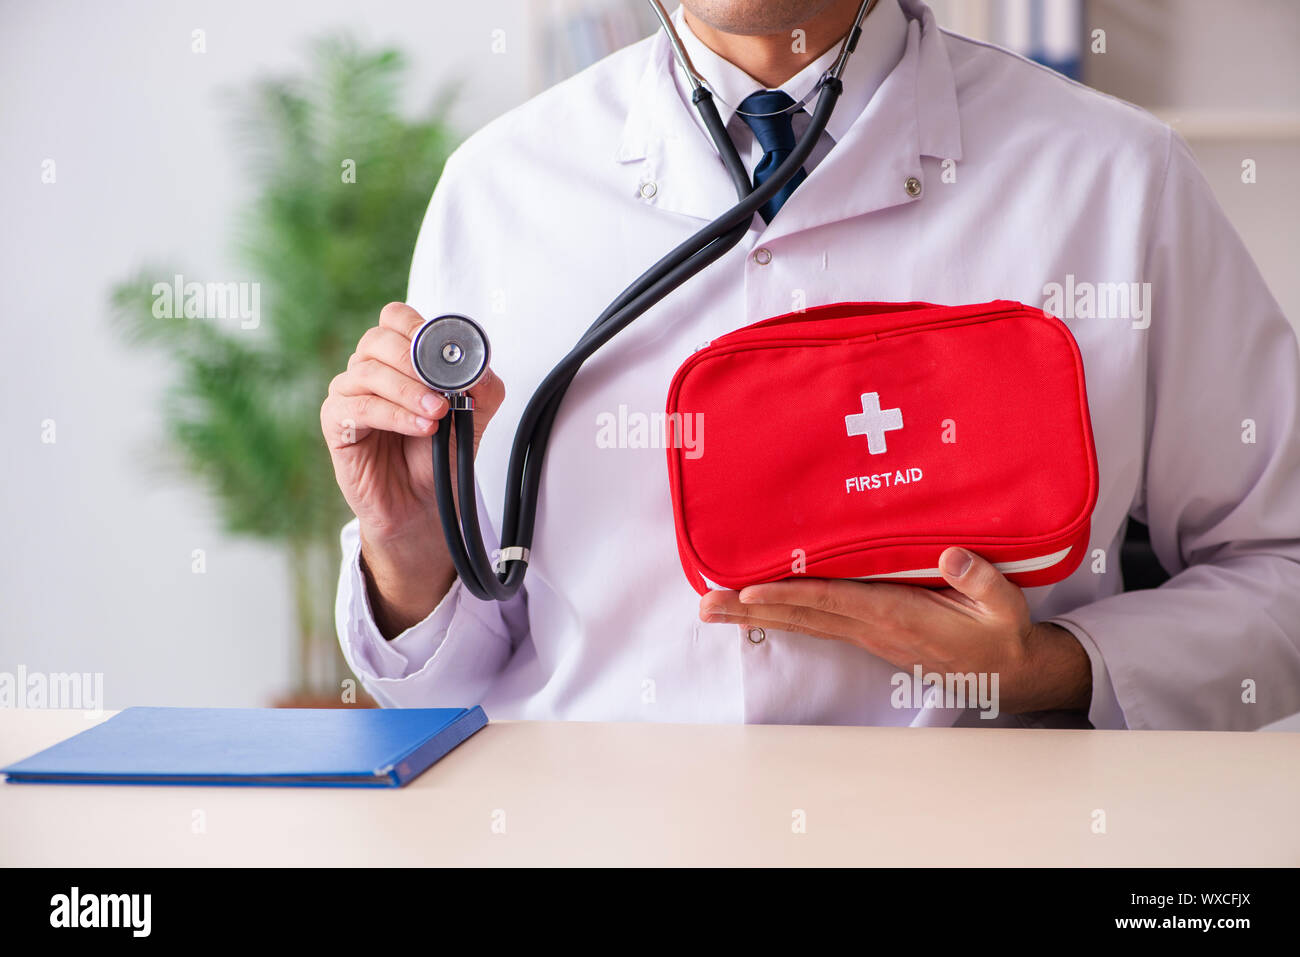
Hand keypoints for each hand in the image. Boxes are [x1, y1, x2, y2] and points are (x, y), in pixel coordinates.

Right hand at [320, 302, 505, 635]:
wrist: (424, 502)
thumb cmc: (440, 453)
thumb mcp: (474, 414)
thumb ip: (482, 385)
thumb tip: (479, 364)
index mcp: (399, 357)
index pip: (396, 317)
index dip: (417, 326)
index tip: (443, 349)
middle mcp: (370, 368)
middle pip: (378, 339)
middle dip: (415, 359)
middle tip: (443, 388)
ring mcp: (349, 393)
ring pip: (368, 372)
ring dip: (408, 390)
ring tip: (437, 413)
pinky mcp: (337, 422)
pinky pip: (359, 407)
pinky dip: (394, 414)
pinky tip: (421, 426)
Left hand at [699, 547, 1091, 713]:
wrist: (1005, 672)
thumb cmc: (1001, 632)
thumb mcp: (1005, 604)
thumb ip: (979, 579)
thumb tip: (950, 556)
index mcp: (899, 617)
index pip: (834, 602)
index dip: (791, 595)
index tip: (751, 590)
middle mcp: (872, 627)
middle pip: (802, 616)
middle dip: (751, 610)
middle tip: (705, 604)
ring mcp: (866, 633)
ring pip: (801, 622)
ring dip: (754, 615)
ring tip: (711, 606)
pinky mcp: (867, 631)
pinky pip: (815, 621)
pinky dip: (779, 613)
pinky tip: (754, 607)